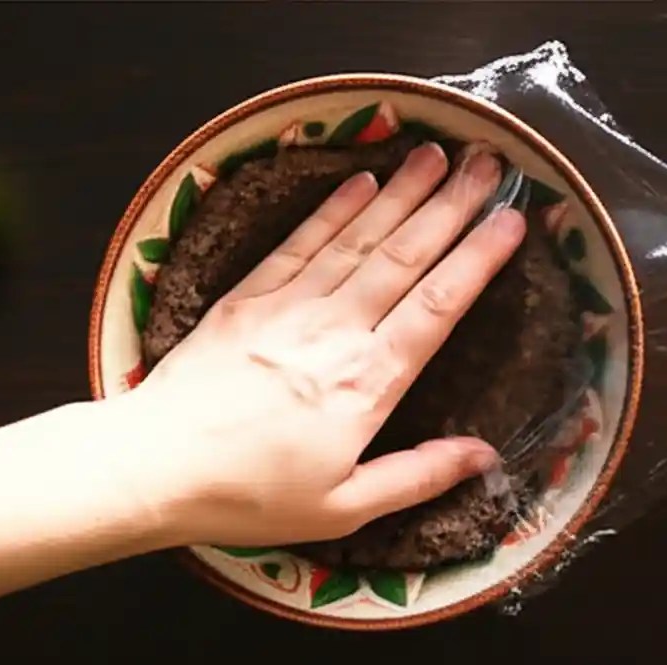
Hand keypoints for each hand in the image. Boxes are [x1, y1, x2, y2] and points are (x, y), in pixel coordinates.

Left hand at [107, 143, 525, 547]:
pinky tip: (363, 180)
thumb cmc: (250, 497)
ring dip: (401, 193)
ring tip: (437, 154)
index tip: (512, 220)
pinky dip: (334, 209)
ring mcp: (288, 307)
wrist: (154, 467)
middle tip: (488, 164)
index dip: (478, 259)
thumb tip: (484, 454)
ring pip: (357, 238)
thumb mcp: (343, 508)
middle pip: (404, 257)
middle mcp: (334, 332)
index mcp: (367, 384)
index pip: (436, 308)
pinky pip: (300, 242)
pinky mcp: (246, 297)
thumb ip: (417, 476)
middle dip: (451, 206)